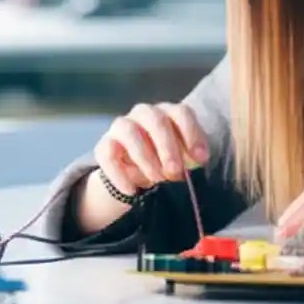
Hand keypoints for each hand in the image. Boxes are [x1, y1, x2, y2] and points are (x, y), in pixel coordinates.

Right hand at [94, 103, 209, 195]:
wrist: (136, 172)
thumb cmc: (167, 159)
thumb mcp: (183, 158)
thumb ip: (191, 158)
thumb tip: (198, 162)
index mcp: (169, 113)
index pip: (181, 113)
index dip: (192, 134)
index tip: (200, 159)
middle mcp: (145, 113)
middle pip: (156, 121)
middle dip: (168, 148)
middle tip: (175, 172)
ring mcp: (122, 126)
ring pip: (130, 132)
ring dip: (146, 158)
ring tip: (157, 179)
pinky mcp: (104, 145)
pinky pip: (108, 155)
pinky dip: (119, 174)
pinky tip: (132, 190)